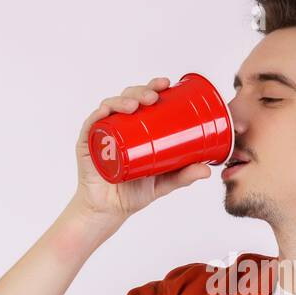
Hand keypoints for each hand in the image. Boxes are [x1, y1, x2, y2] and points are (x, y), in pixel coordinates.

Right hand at [73, 76, 212, 221]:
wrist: (110, 211)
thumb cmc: (134, 193)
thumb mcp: (164, 182)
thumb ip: (184, 175)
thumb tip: (208, 170)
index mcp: (136, 128)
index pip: (144, 100)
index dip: (153, 87)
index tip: (166, 83)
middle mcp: (118, 125)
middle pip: (128, 98)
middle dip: (140, 91)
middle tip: (153, 97)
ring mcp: (102, 132)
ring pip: (110, 106)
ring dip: (122, 100)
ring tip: (135, 106)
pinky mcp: (87, 144)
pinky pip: (91, 125)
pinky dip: (98, 115)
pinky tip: (105, 112)